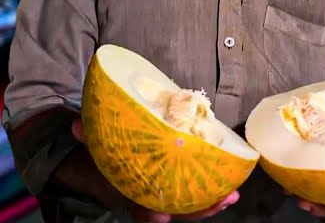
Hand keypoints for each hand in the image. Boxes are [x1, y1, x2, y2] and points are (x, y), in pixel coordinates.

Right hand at [70, 118, 239, 221]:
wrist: (96, 165)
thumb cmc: (101, 156)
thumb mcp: (94, 148)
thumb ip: (89, 138)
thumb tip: (76, 125)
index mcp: (128, 191)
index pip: (139, 207)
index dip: (149, 215)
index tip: (162, 220)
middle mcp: (146, 197)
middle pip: (174, 211)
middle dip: (199, 210)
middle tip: (225, 200)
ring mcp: (160, 196)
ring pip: (187, 207)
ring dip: (211, 203)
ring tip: (233, 195)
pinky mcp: (174, 187)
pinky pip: (193, 195)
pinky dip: (211, 190)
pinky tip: (230, 183)